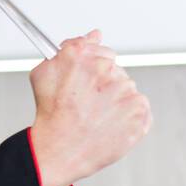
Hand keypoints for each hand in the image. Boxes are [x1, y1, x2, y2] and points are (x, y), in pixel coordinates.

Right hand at [28, 29, 150, 185]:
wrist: (58, 151)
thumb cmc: (50, 115)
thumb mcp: (44, 74)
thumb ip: (71, 47)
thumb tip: (95, 35)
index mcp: (84, 58)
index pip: (104, 52)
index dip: (93, 69)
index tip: (86, 83)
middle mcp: (107, 71)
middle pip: (117, 72)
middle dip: (104, 86)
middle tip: (85, 105)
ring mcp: (127, 93)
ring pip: (128, 91)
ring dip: (116, 102)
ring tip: (95, 118)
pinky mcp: (140, 114)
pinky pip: (141, 110)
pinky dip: (128, 118)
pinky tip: (108, 125)